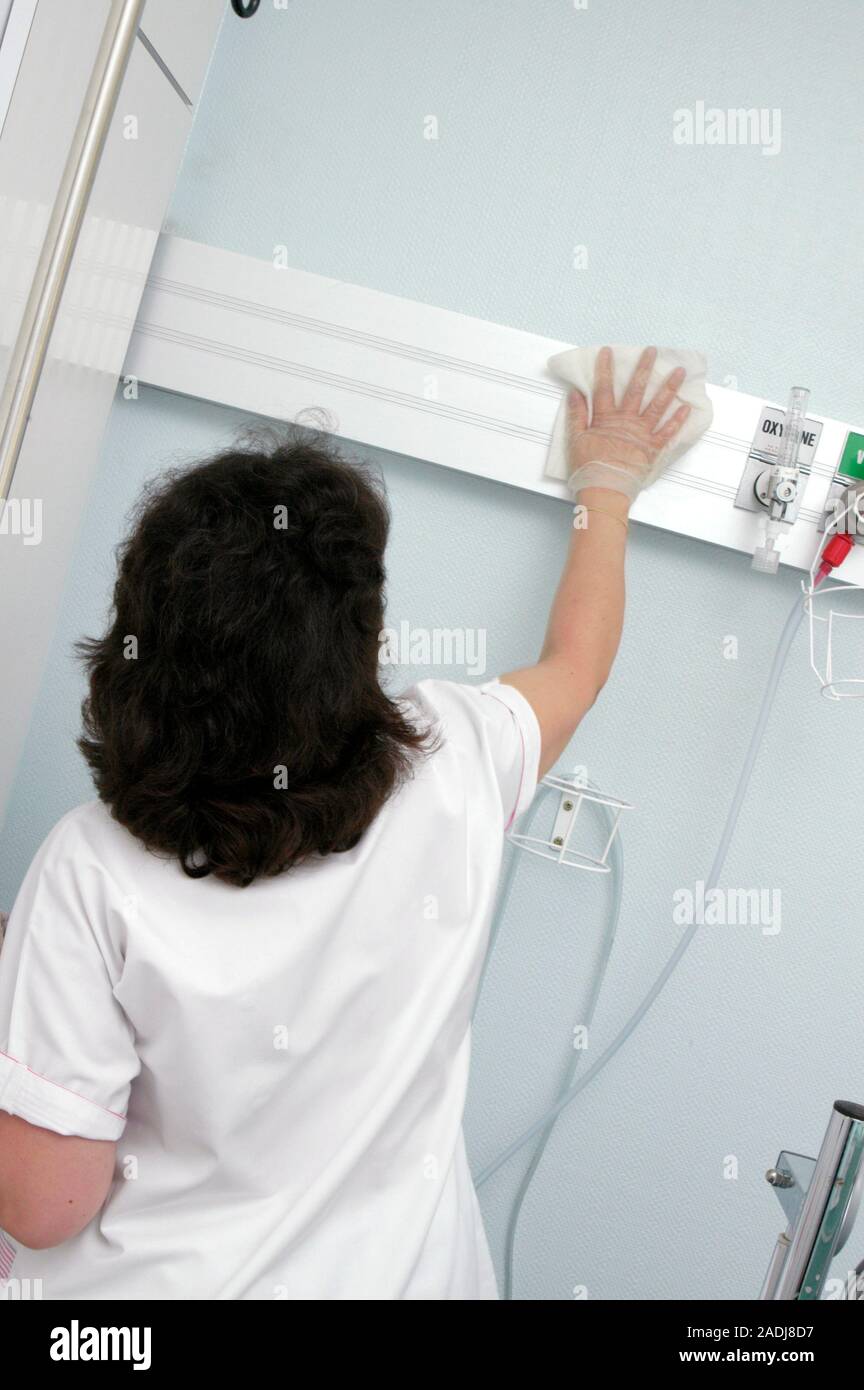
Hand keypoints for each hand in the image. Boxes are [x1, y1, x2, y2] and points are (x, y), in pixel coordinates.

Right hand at [566, 346, 691, 501]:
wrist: (604, 491)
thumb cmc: (588, 468)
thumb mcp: (575, 441)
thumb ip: (576, 416)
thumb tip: (574, 394)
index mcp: (606, 418)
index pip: (604, 387)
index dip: (605, 368)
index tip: (608, 351)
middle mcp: (627, 421)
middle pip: (636, 390)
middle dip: (644, 368)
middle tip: (652, 351)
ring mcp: (642, 434)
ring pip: (657, 405)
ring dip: (669, 387)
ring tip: (679, 372)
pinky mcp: (653, 449)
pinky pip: (668, 432)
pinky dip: (678, 420)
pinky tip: (686, 407)